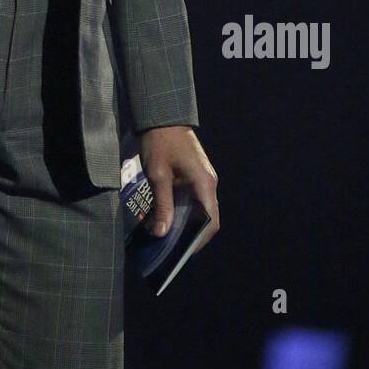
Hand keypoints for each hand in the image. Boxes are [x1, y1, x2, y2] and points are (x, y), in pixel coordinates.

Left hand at [138, 126, 218, 251]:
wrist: (162, 116)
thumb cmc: (160, 143)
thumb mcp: (158, 175)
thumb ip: (162, 205)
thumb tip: (162, 233)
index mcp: (204, 183)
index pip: (210, 221)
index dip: (199, 240)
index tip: (183, 252)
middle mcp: (208, 182)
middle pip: (206, 217)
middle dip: (190, 234)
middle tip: (170, 247)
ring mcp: (203, 178)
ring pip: (199, 209)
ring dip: (185, 222)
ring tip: (165, 235)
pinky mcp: (195, 175)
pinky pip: (193, 199)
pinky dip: (182, 210)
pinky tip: (165, 216)